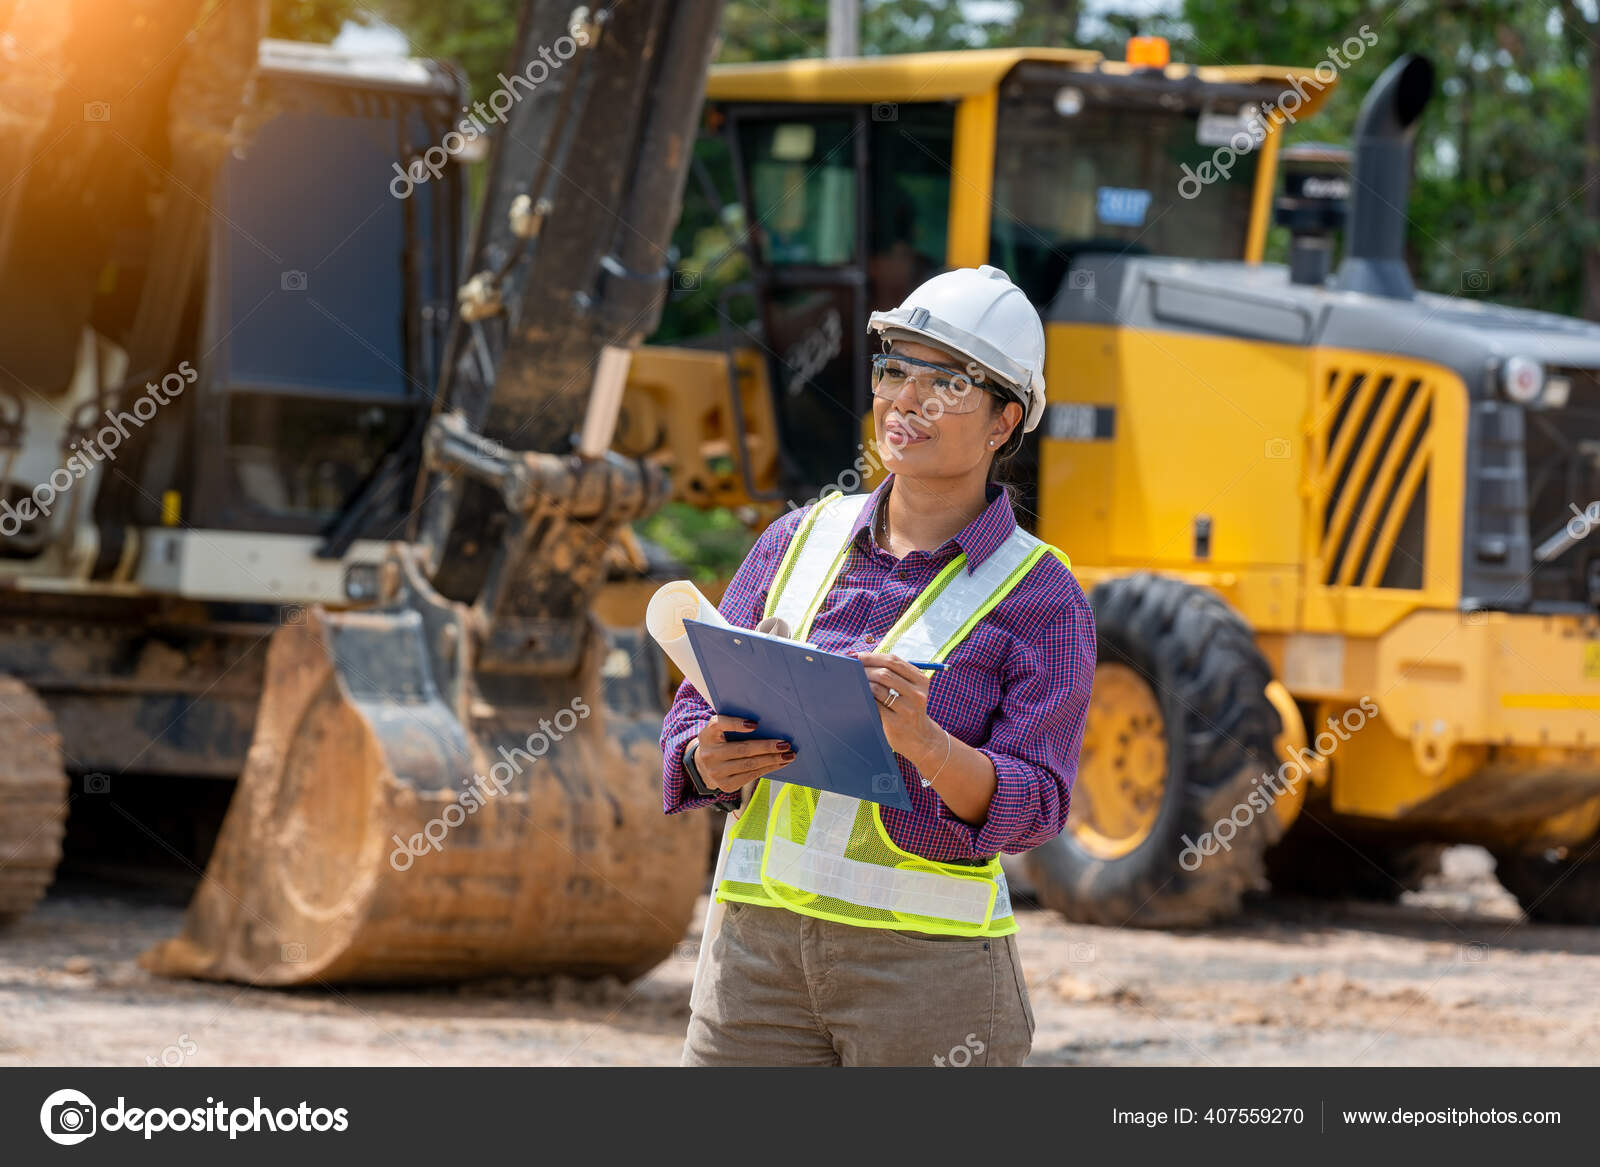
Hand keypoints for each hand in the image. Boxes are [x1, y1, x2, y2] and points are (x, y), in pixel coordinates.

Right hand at [693, 715, 795, 793]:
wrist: (703, 765)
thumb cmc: (719, 741)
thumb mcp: (719, 730)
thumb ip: (734, 724)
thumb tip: (766, 725)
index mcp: (707, 735)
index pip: (719, 725)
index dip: (736, 724)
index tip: (755, 724)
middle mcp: (709, 754)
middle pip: (742, 749)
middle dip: (766, 747)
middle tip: (785, 744)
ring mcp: (716, 772)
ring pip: (749, 765)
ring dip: (772, 760)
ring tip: (788, 755)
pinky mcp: (725, 785)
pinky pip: (751, 776)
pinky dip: (768, 769)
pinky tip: (779, 764)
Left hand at [854, 652, 943, 766]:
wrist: (921, 740)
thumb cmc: (909, 710)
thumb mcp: (910, 691)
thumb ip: (894, 675)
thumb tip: (862, 659)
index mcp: (921, 680)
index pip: (893, 661)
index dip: (872, 656)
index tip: (855, 655)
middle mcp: (917, 693)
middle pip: (885, 672)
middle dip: (864, 668)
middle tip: (850, 667)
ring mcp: (908, 709)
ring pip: (878, 688)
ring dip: (862, 682)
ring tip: (852, 680)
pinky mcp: (897, 722)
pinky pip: (875, 705)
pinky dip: (864, 697)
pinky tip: (858, 695)